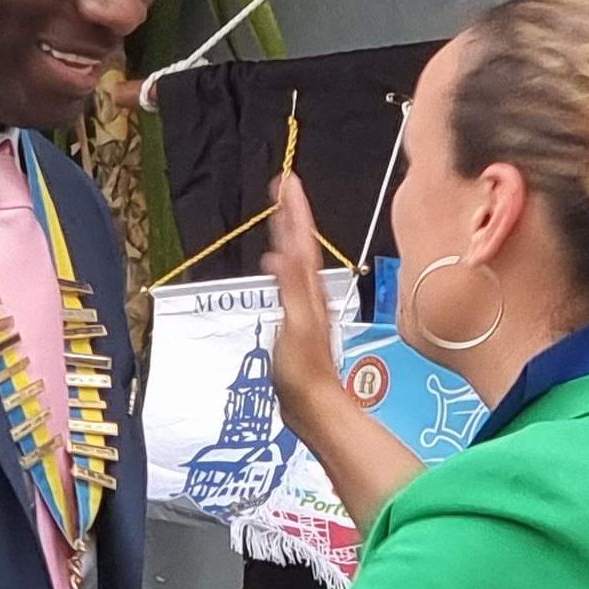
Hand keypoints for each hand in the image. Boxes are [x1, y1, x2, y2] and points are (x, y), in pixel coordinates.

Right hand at [261, 172, 344, 431]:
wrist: (314, 406)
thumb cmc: (303, 373)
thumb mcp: (295, 327)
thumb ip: (290, 290)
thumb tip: (280, 255)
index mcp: (308, 290)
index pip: (301, 240)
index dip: (295, 210)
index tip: (288, 181)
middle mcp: (310, 293)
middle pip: (300, 244)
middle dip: (292, 213)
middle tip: (283, 186)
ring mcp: (306, 306)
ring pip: (297, 259)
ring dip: (288, 234)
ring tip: (280, 214)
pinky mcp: (299, 320)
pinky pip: (291, 280)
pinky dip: (282, 264)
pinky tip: (275, 265)